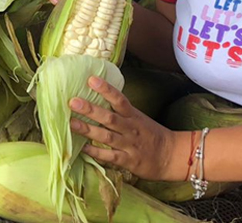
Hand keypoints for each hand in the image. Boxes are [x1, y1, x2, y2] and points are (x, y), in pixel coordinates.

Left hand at [68, 76, 189, 181]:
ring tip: (71, 123)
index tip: (91, 80)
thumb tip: (99, 96)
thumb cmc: (151, 134)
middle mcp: (130, 129)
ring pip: (106, 136)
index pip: (120, 100)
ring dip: (88, 130)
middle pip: (109, 118)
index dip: (106, 90)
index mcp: (133, 116)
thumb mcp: (139, 118)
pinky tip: (82, 148)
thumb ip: (121, 110)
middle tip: (73, 101)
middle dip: (90, 110)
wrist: (170, 156)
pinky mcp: (128, 161)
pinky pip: (110, 156)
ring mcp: (129, 145)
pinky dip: (96, 152)